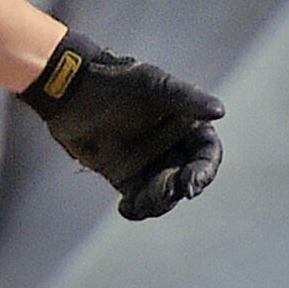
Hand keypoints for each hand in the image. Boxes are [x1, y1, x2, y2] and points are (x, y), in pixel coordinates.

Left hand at [19, 30, 223, 219]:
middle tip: (162, 193)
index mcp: (185, 124)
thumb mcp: (150, 83)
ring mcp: (147, 162)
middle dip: (177, 189)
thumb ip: (184, 97)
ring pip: (164, 192)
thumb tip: (220, 111)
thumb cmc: (113, 78)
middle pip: (186, 178)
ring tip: (138, 203)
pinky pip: (138, 198)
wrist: (69, 87)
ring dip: (157, 202)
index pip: (206, 154)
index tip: (191, 184)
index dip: (204, 171)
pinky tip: (127, 209)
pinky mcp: (123, 174)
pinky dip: (136, 208)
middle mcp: (170, 146)